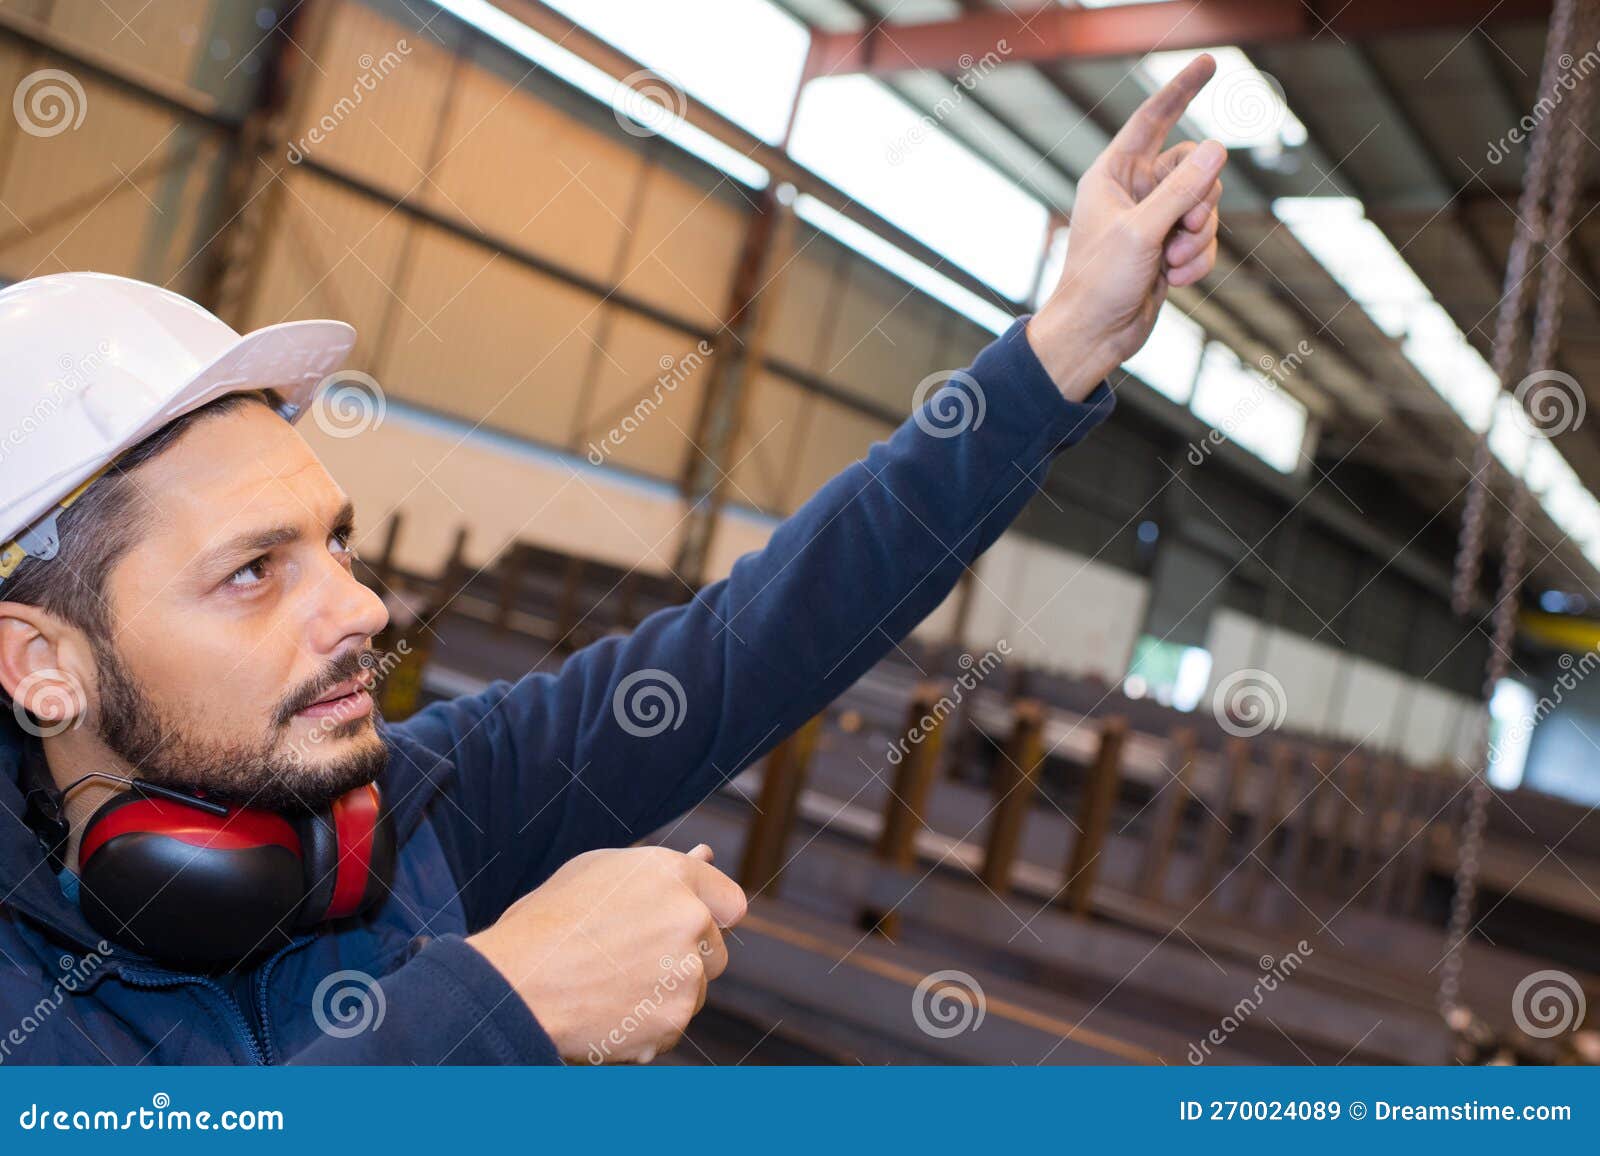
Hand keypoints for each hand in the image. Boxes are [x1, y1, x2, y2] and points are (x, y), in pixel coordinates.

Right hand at [467, 843, 746, 1063]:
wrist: (512, 983)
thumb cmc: (545, 923)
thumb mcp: (598, 873)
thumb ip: (660, 871)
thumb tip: (706, 855)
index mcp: (672, 874)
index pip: (731, 902)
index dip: (712, 918)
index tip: (695, 930)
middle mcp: (690, 919)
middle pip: (716, 952)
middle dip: (686, 960)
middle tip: (631, 963)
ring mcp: (686, 973)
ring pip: (694, 992)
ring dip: (665, 996)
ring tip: (608, 986)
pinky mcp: (673, 1020)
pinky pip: (671, 1028)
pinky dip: (647, 1028)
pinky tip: (606, 1012)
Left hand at [1027, 54, 1225, 399]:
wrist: (1094, 336)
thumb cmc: (1100, 282)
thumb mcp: (1142, 231)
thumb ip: (1181, 189)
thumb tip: (1218, 147)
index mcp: (1113, 175)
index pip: (1152, 120)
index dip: (1181, 91)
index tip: (1210, 63)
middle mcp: (1133, 192)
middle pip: (1194, 167)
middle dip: (1200, 199)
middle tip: (1185, 227)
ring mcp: (1153, 221)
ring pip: (1204, 206)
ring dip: (1198, 238)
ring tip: (1170, 263)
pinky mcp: (1168, 249)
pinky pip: (1204, 240)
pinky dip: (1197, 261)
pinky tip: (1174, 282)